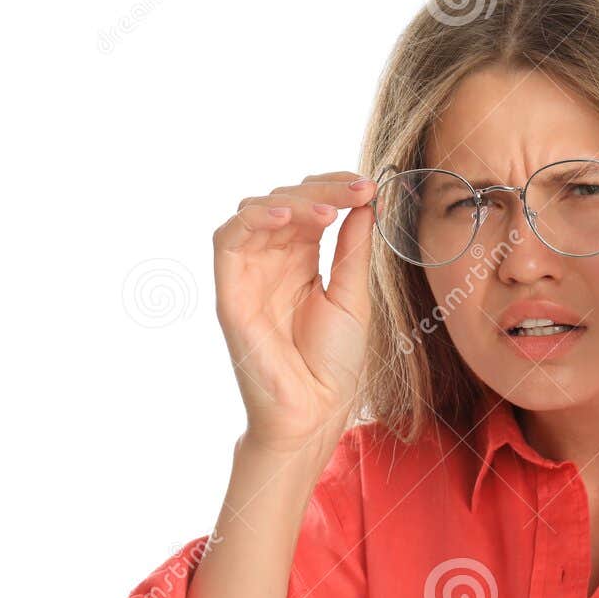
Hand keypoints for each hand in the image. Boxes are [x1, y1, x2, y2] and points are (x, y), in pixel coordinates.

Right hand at [212, 172, 377, 456]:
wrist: (316, 410)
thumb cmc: (334, 362)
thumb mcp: (353, 297)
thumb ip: (353, 250)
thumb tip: (365, 204)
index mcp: (301, 261)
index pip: (311, 206)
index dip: (336, 189)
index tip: (369, 187)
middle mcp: (272, 261)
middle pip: (286, 201)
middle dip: (323, 189)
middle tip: (359, 190)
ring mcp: (249, 273)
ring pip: (256, 211)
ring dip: (292, 201)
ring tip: (330, 209)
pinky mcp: (231, 291)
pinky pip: (228, 240)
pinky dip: (254, 219)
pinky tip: (287, 217)